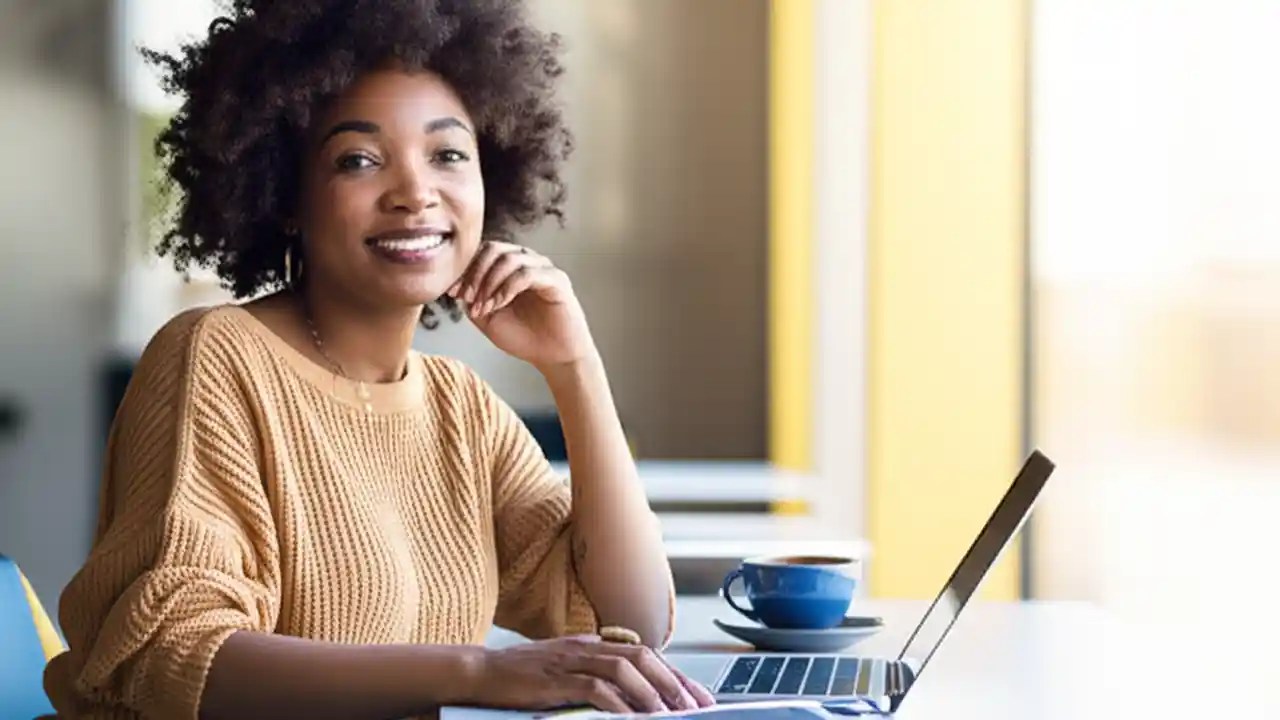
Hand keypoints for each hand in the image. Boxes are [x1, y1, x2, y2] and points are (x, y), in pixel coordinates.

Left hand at [447, 241, 595, 370]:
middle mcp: (527, 262)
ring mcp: (542, 268)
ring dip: (489, 283)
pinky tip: (499, 305)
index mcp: (510, 268)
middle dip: (475, 273)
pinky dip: (506, 289)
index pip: (482, 253)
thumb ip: (472, 299)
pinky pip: (526, 273)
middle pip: (493, 249)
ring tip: (484, 307)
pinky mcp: (556, 280)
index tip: (453, 292)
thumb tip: (457, 284)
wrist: (553, 358)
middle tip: (467, 298)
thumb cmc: (525, 337)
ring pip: (508, 258)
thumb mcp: (487, 319)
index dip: (464, 270)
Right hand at [464, 635, 716, 713]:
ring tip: (669, 715)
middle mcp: (587, 647)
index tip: (698, 696)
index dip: (675, 674)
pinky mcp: (555, 680)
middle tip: (695, 708)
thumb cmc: (521, 676)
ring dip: (651, 693)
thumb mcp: (565, 668)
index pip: (645, 654)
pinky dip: (617, 704)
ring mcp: (571, 661)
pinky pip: (594, 689)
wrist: (480, 673)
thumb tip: (629, 688)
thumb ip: (594, 672)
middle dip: (673, 683)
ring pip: (624, 670)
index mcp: (592, 644)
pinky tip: (631, 719)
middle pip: (643, 658)